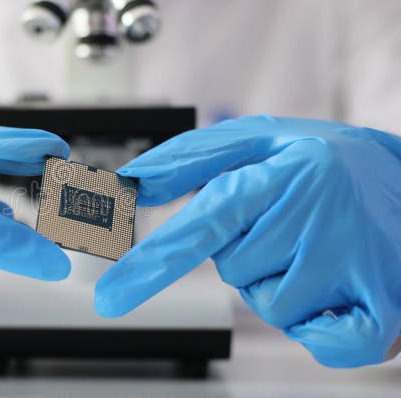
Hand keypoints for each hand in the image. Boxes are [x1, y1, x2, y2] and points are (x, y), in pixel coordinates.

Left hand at [95, 115, 400, 367]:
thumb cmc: (328, 160)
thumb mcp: (261, 140)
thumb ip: (191, 158)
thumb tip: (132, 180)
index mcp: (284, 173)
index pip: (205, 223)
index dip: (153, 263)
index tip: (110, 297)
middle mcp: (320, 216)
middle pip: (235, 270)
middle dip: (251, 253)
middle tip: (291, 223)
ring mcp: (356, 264)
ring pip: (272, 305)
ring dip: (283, 285)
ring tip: (320, 247)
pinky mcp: (388, 309)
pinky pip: (322, 342)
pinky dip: (320, 326)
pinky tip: (339, 288)